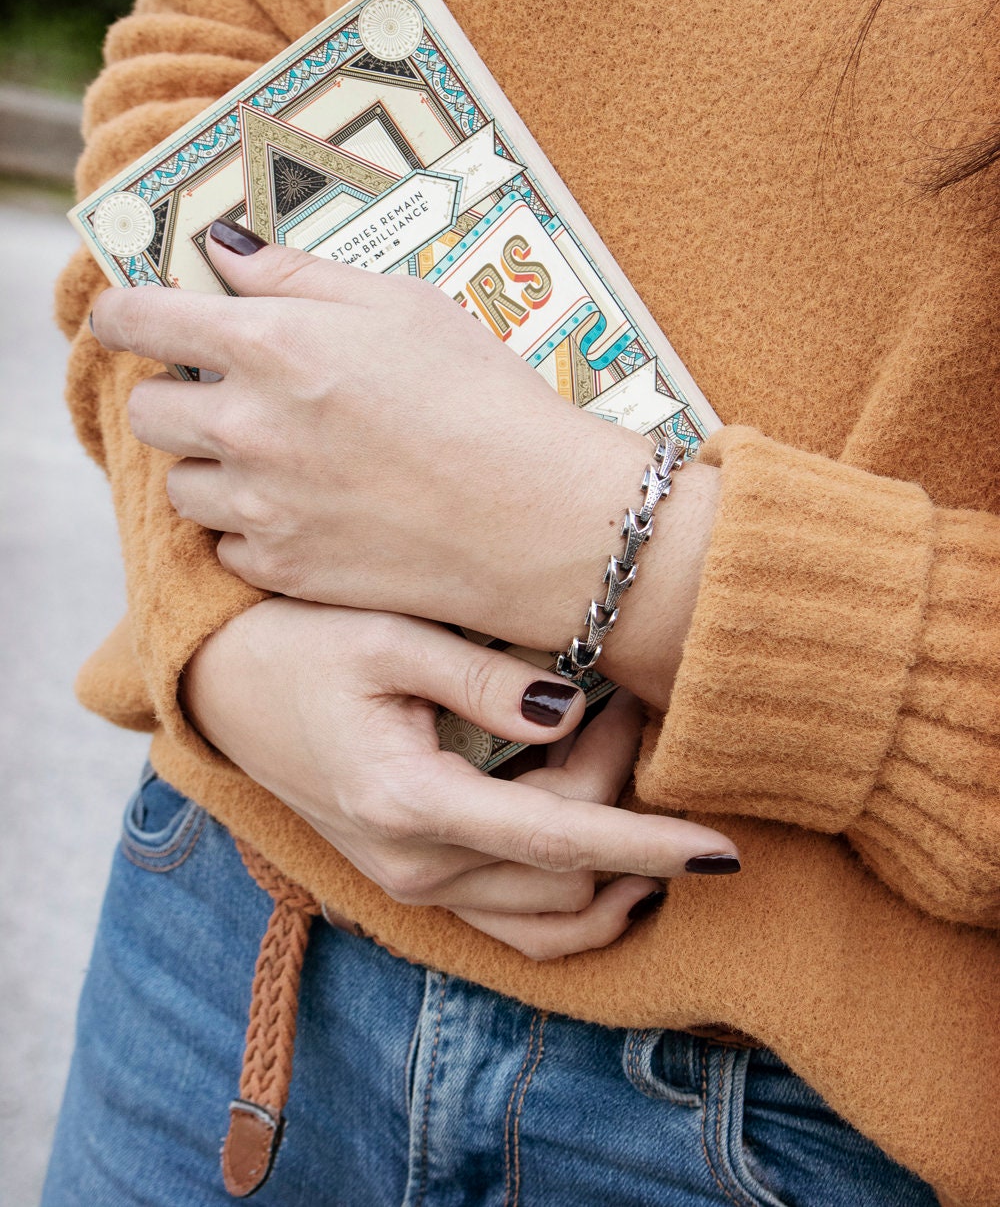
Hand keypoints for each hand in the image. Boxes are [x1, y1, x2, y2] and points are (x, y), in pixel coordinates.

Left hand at [94, 231, 720, 706]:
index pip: (140, 320)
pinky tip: (311, 509)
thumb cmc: (485, 395)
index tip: (127, 315)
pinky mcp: (283, 570)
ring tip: (279, 457)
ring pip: (181, 485)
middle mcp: (246, 427)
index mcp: (269, 344)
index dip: (123, 312)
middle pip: (146, 411)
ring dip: (211, 466)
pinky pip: (228, 544)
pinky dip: (253, 526)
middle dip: (172, 395)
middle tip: (226, 392)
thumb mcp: (405, 303)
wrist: (540, 519)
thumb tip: (225, 252)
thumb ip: (299, 274)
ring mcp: (259, 506)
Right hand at [184, 599, 740, 958]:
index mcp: (411, 803)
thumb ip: (486, 678)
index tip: (724, 845)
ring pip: (548, 915)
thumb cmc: (300, 646)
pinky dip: (572, 894)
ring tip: (611, 752)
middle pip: (565, 873)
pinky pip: (515, 922)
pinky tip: (601, 840)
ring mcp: (410, 884)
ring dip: (605, 855)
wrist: (222, 686)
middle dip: (621, 801)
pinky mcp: (412, 879)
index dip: (650, 844)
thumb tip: (575, 709)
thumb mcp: (391, 638)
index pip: (560, 843)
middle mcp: (414, 866)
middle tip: (623, 702)